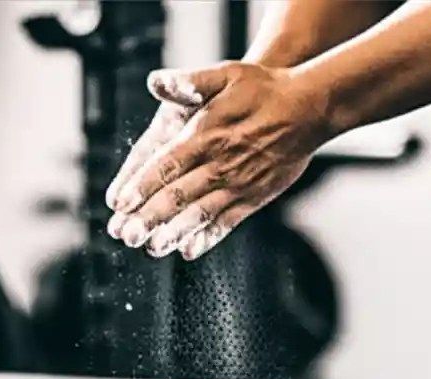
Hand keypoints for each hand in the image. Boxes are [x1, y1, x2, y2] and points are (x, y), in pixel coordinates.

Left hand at [106, 62, 332, 260]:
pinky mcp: (254, 196)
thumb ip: (189, 82)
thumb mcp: (226, 75)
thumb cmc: (264, 88)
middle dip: (150, 217)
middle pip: (178, 195)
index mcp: (206, 135)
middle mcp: (220, 163)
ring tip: (151, 248)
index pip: (167, 164)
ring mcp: (239, 183)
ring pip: (200, 214)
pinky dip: (208, 237)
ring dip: (174, 233)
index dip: (142, 185)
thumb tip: (156, 82)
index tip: (120, 203)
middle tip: (127, 236)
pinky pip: (227, 222)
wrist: (311, 107)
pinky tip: (189, 250)